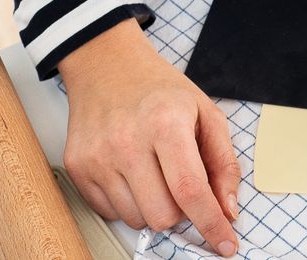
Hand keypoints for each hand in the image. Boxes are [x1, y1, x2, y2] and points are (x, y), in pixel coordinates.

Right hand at [58, 20, 240, 256]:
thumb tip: (228, 208)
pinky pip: (110, 212)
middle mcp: (127, 142)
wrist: (108, 65)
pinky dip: (129, 201)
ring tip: (154, 170)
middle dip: (181, 210)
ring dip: (154, 206)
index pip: (190, 191)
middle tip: (182, 180)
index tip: (225, 245)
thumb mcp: (206, 112)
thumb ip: (224, 163)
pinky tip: (132, 171)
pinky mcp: (78, 167)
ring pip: (137, 219)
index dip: (211, 224)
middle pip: (162, 215)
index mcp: (166, 124)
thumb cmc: (160, 89)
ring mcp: (97, 157)